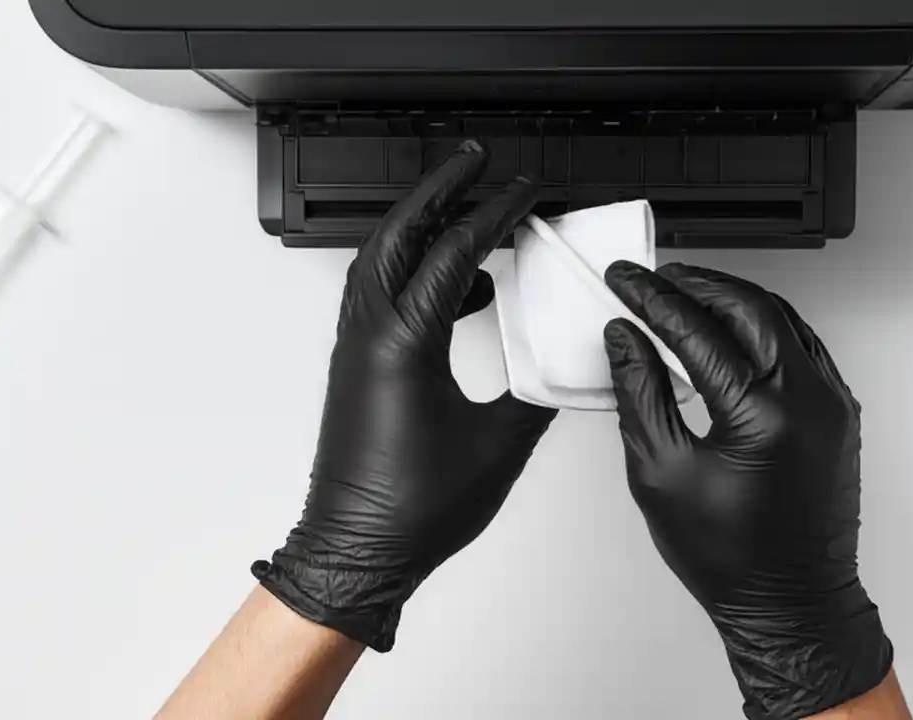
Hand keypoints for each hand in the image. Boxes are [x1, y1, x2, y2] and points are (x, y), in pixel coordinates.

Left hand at [253, 142, 557, 651]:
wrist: (355, 551)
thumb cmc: (410, 511)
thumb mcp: (497, 447)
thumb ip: (534, 395)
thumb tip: (557, 366)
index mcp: (404, 343)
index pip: (454, 252)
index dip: (496, 213)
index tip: (524, 190)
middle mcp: (370, 335)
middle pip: (397, 234)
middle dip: (437, 190)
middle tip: (472, 161)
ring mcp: (356, 348)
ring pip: (380, 261)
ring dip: (420, 228)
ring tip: (465, 216)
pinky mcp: (356, 366)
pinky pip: (379, 294)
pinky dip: (415, 272)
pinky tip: (457, 290)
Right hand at [603, 262, 891, 718]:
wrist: (792, 603)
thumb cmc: (732, 559)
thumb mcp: (660, 473)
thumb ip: (640, 393)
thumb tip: (626, 341)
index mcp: (762, 415)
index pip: (696, 329)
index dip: (653, 298)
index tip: (626, 283)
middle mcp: (808, 399)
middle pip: (748, 306)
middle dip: (696, 284)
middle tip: (655, 278)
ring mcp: (831, 403)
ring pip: (781, 318)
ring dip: (732, 298)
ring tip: (687, 294)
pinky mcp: (839, 412)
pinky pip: (801, 345)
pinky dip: (763, 325)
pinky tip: (733, 328)